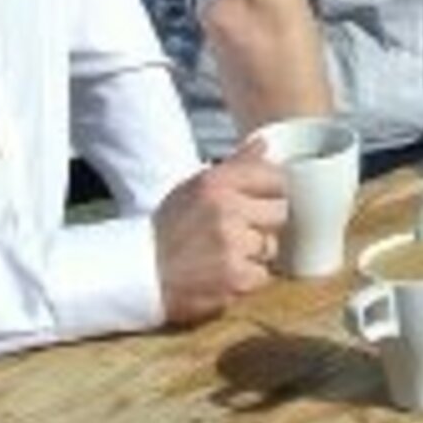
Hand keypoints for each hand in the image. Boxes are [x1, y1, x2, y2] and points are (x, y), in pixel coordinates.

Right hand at [153, 138, 290, 324]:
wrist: (141, 273)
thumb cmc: (170, 228)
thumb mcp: (194, 186)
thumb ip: (235, 165)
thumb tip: (264, 143)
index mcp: (217, 183)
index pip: (275, 177)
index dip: (272, 191)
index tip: (262, 200)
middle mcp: (227, 210)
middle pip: (280, 212)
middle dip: (266, 223)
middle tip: (242, 231)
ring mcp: (233, 245)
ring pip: (272, 246)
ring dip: (255, 253)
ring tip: (227, 254)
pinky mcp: (236, 278)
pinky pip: (263, 275)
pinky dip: (248, 278)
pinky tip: (225, 273)